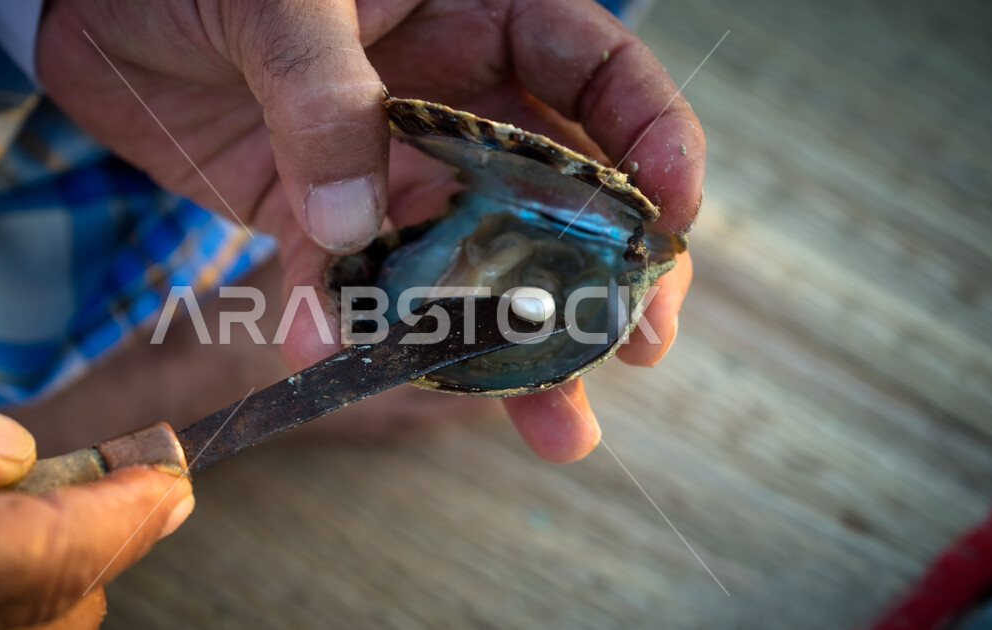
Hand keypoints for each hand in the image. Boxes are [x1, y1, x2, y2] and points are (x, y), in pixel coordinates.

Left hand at [36, 0, 702, 461]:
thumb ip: (328, 98)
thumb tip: (363, 224)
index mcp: (476, 11)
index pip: (598, 73)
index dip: (652, 143)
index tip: (673, 222)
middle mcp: (449, 94)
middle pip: (556, 191)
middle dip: (602, 273)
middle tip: (636, 348)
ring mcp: (386, 162)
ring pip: (468, 257)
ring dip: (506, 339)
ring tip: (557, 424)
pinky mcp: (318, 213)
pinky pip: (356, 278)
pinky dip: (355, 322)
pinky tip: (351, 360)